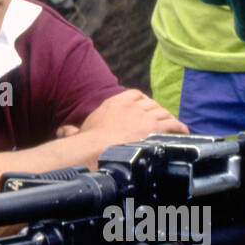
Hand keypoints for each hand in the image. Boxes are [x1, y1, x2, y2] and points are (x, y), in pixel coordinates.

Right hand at [72, 88, 186, 143]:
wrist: (97, 149)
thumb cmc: (86, 145)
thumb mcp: (77, 133)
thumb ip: (71, 130)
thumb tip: (61, 131)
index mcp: (115, 103)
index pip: (136, 95)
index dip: (144, 102)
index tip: (146, 109)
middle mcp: (132, 106)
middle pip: (152, 105)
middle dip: (158, 113)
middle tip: (162, 123)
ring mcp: (145, 115)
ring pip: (164, 113)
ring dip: (169, 121)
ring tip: (173, 129)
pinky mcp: (155, 127)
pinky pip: (173, 124)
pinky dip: (180, 128)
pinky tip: (183, 133)